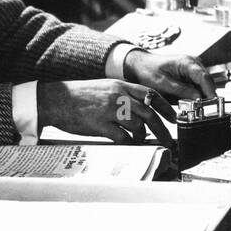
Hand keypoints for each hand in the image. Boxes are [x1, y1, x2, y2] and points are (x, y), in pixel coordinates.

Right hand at [37, 79, 172, 143]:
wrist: (56, 99)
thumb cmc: (79, 95)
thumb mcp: (104, 87)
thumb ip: (122, 95)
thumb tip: (140, 109)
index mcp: (120, 86)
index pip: (150, 94)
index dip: (165, 107)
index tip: (173, 118)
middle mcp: (118, 96)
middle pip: (149, 113)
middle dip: (162, 129)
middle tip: (168, 140)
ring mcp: (109, 110)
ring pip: (138, 125)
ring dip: (143, 136)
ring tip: (141, 140)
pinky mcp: (100, 125)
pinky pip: (122, 137)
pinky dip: (128, 143)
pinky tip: (128, 145)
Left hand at [123, 49, 215, 99]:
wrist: (141, 64)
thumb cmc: (148, 70)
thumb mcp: (162, 83)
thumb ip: (181, 90)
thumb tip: (198, 97)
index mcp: (186, 62)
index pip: (204, 77)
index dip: (210, 92)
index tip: (212, 104)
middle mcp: (193, 63)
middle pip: (207, 82)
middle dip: (206, 96)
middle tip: (200, 110)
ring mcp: (193, 68)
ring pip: (204, 85)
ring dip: (201, 96)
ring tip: (191, 106)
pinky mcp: (191, 75)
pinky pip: (198, 86)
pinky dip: (195, 94)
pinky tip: (188, 100)